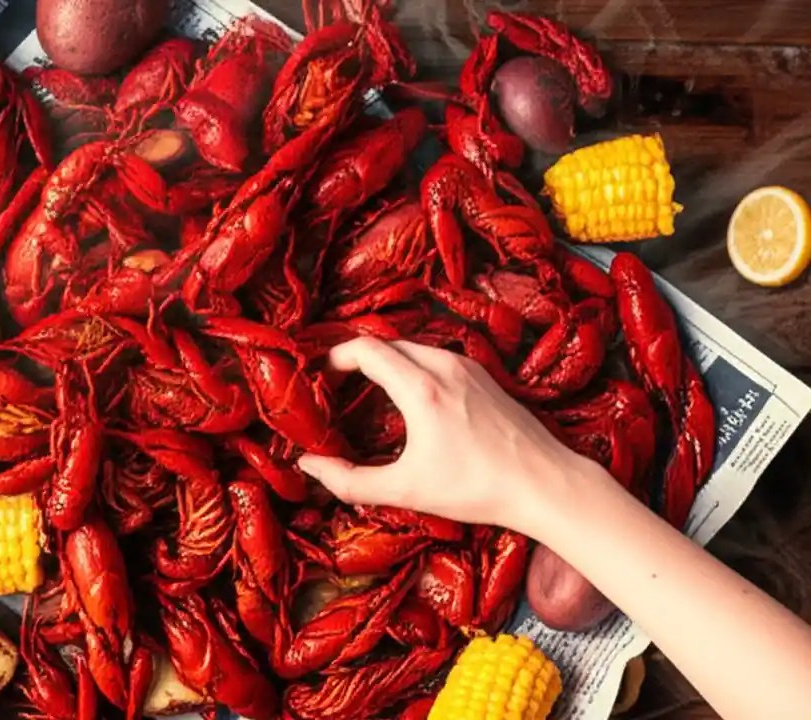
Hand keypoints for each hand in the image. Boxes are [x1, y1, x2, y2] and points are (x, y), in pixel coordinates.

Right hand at [298, 337, 597, 533]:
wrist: (545, 483)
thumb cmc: (476, 487)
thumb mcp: (406, 490)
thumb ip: (349, 481)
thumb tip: (308, 466)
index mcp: (420, 387)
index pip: (364, 348)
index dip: (334, 357)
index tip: (318, 376)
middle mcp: (443, 365)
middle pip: (386, 343)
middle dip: (356, 358)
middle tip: (336, 386)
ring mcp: (468, 367)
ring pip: (413, 349)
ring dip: (385, 362)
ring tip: (367, 391)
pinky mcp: (484, 376)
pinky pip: (436, 358)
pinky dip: (412, 368)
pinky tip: (410, 399)